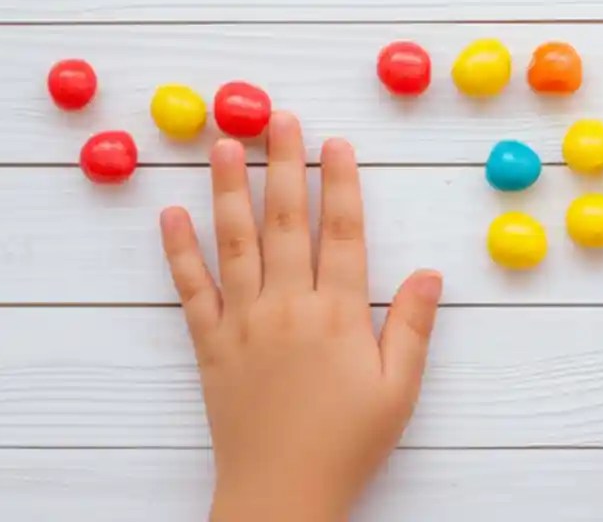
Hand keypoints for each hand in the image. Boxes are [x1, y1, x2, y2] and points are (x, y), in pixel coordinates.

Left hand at [158, 112, 442, 521]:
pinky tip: (170, 214)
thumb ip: (414, 327)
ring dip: (228, 189)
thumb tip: (431, 272)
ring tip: (221, 143)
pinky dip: (178, 251)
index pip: (344, 233)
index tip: (336, 142)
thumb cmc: (348, 444)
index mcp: (340, 314)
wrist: (281, 495)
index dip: (342, 184)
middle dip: (284, 165)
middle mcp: (289, 306)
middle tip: (277, 118)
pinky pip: (191, 290)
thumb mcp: (399, 390)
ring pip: (235, 242)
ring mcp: (244, 322)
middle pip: (287, 222)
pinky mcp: (210, 345)